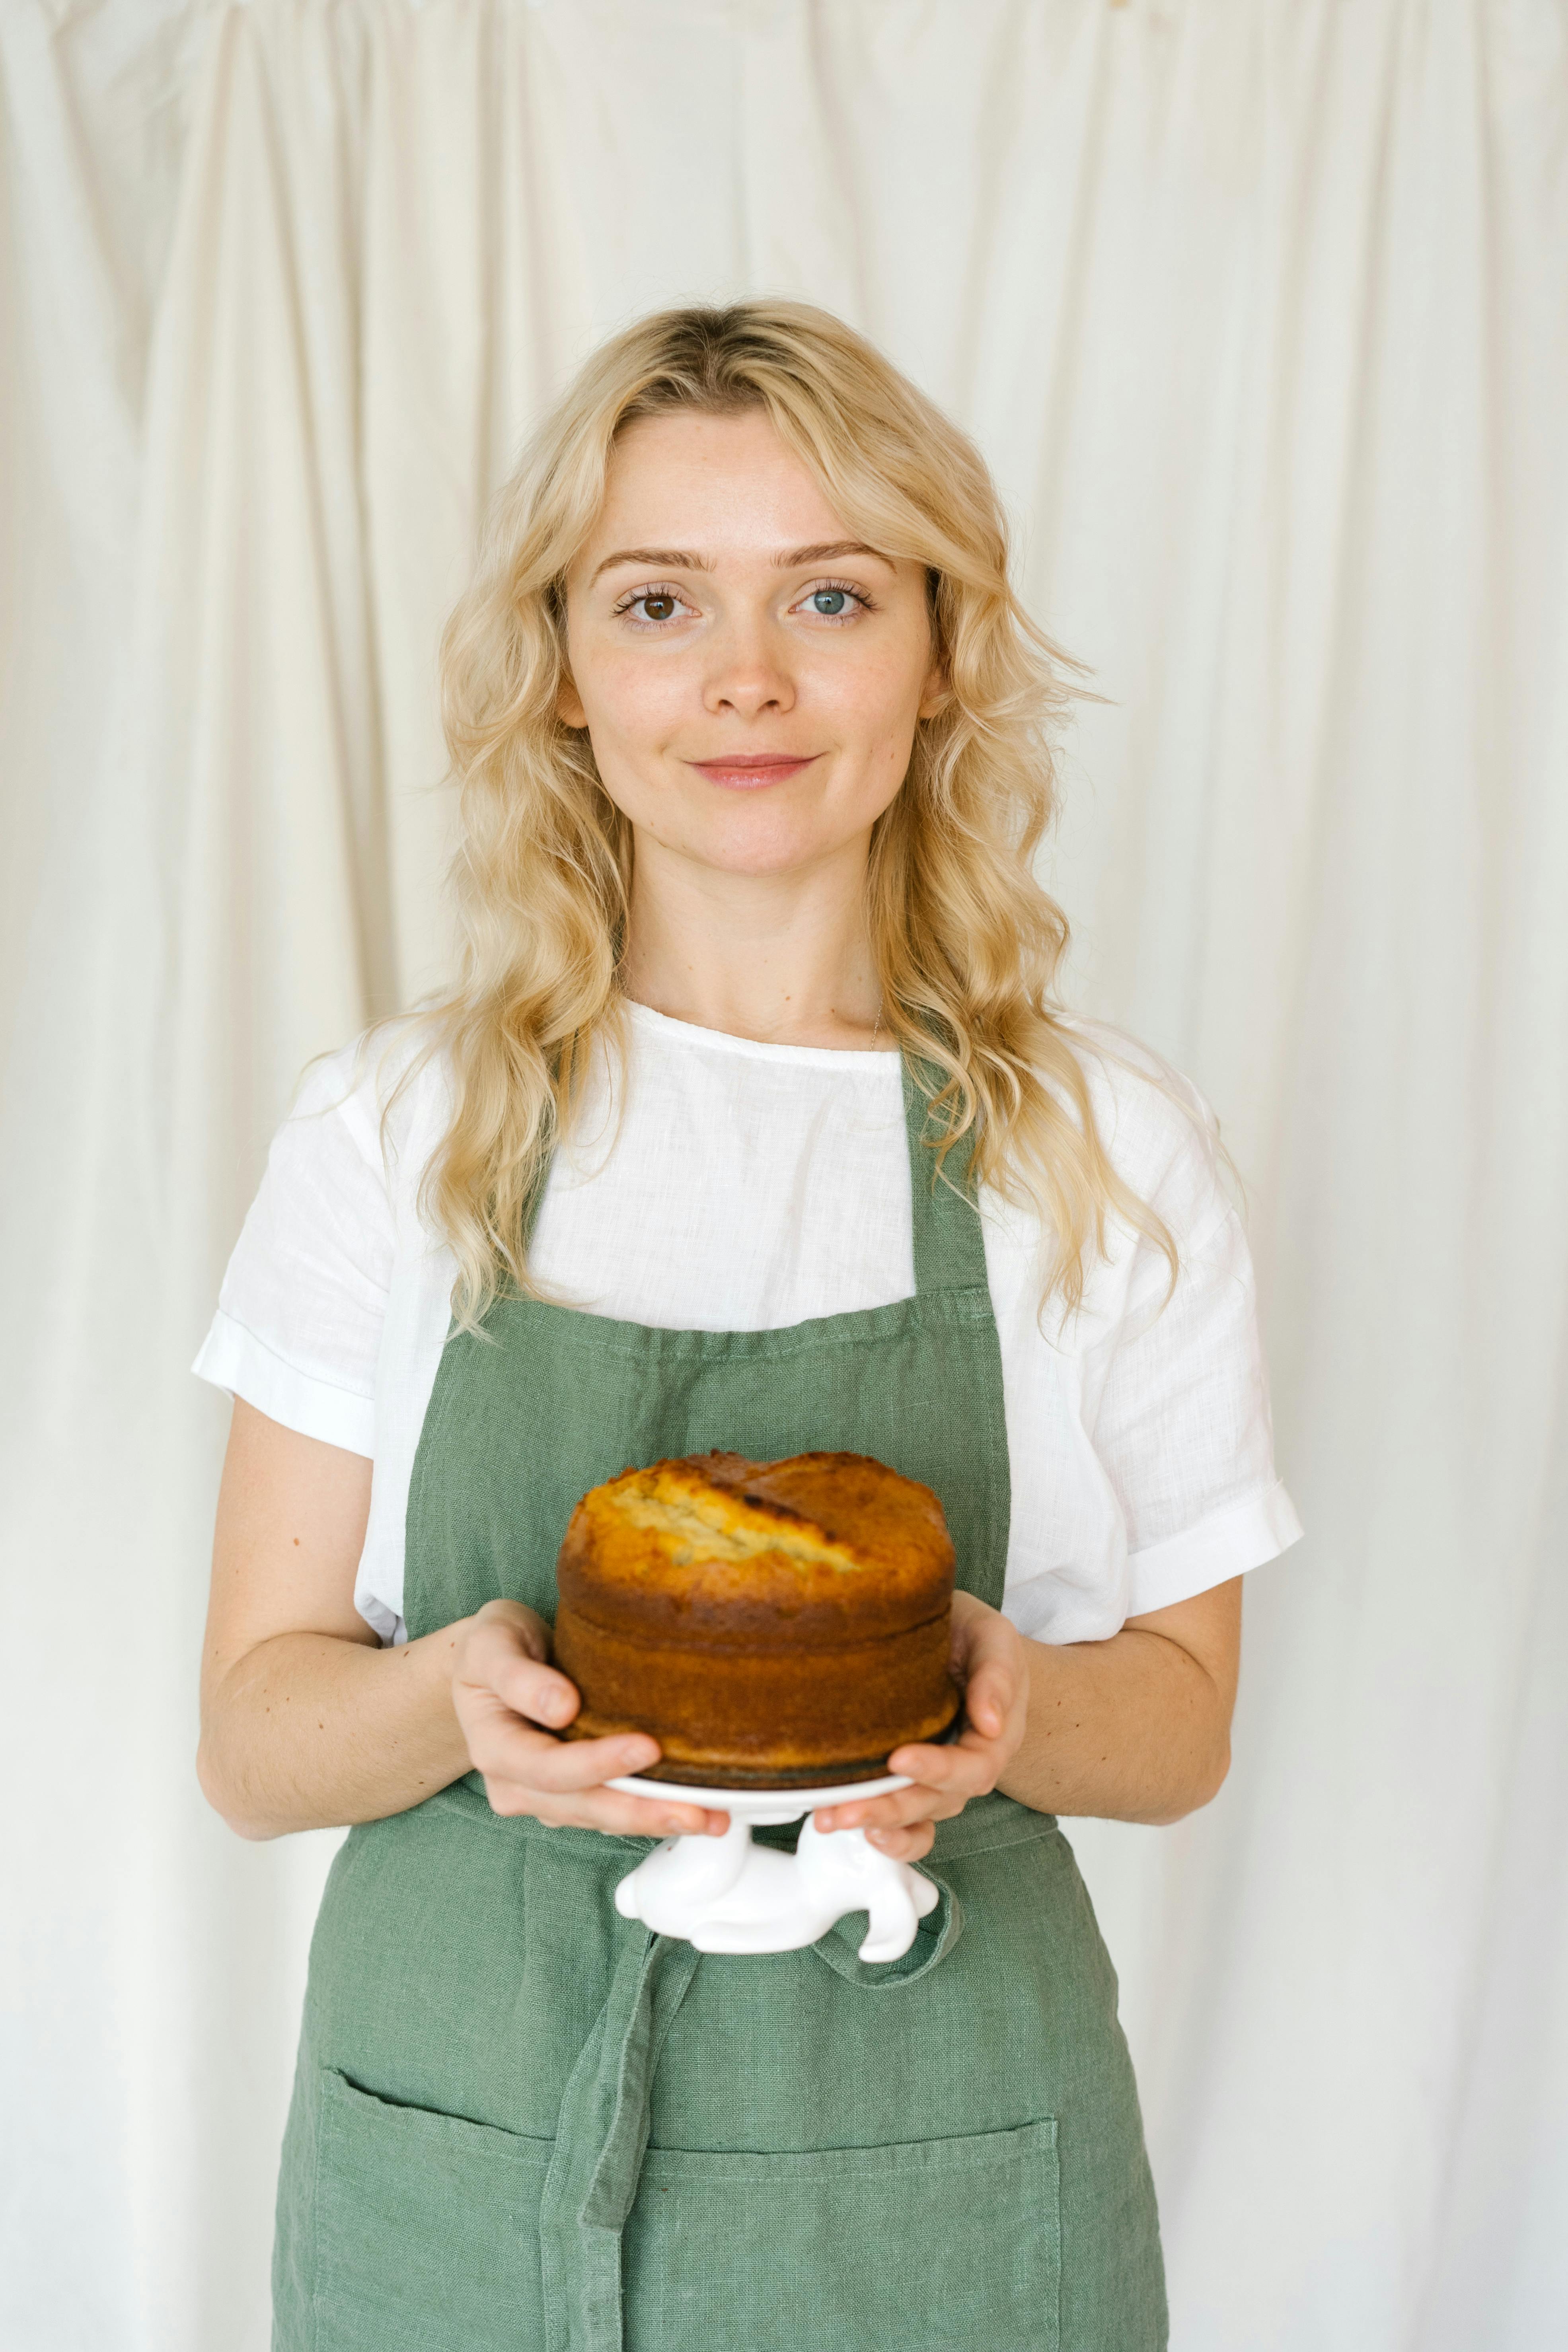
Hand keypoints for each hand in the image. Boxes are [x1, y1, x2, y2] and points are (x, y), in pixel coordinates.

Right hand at [450, 1599, 729, 1838]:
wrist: (490, 1664)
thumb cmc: (493, 1649)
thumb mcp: (492, 1645)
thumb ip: (519, 1676)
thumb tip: (562, 1706)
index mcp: (495, 1748)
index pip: (549, 1767)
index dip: (599, 1764)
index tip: (648, 1747)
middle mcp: (516, 1785)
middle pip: (583, 1806)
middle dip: (642, 1811)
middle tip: (697, 1809)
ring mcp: (543, 1798)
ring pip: (601, 1818)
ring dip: (655, 1819)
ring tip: (711, 1816)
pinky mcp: (570, 1797)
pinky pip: (610, 1812)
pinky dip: (649, 1811)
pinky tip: (692, 1809)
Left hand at [811, 1591, 1029, 1861]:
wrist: (963, 1644)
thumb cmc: (975, 1640)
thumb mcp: (992, 1638)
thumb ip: (996, 1673)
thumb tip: (991, 1722)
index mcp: (996, 1736)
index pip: (972, 1766)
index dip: (936, 1768)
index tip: (898, 1758)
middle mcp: (970, 1766)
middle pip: (938, 1801)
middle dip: (891, 1808)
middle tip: (847, 1809)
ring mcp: (942, 1780)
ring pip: (918, 1816)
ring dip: (876, 1822)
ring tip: (833, 1820)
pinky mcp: (917, 1783)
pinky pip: (912, 1825)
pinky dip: (890, 1837)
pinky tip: (857, 1832)